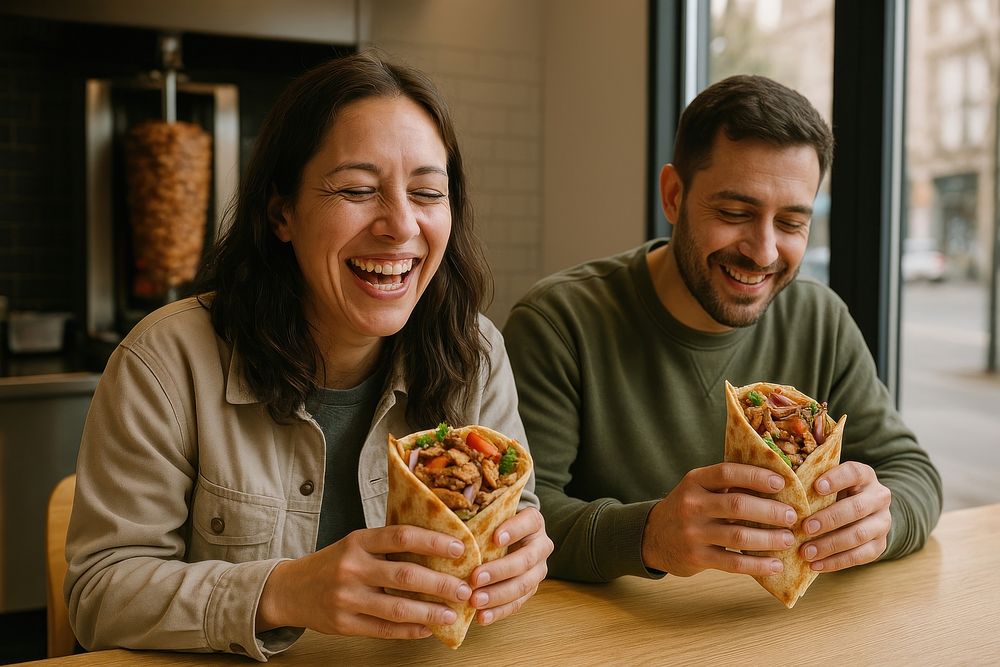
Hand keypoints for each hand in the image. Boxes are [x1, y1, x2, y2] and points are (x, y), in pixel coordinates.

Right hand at [256, 525, 472, 638]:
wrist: (290, 590)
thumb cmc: (334, 563)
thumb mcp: (356, 544)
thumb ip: (388, 546)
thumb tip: (438, 548)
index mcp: (359, 541)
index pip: (402, 536)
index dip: (433, 541)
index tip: (459, 547)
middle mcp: (352, 567)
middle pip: (405, 575)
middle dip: (440, 583)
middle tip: (464, 589)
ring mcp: (347, 598)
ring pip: (397, 607)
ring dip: (430, 612)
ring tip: (452, 614)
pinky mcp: (344, 624)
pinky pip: (384, 629)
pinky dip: (410, 630)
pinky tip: (428, 629)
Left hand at [467, 507, 551, 625]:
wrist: (512, 536)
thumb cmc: (496, 522)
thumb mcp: (494, 514)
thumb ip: (482, 515)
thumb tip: (458, 517)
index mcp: (534, 522)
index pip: (529, 522)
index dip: (514, 530)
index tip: (495, 538)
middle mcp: (541, 545)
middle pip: (525, 560)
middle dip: (500, 571)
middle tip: (475, 578)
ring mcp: (539, 569)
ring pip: (523, 585)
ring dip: (498, 595)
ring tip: (475, 601)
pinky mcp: (531, 589)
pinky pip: (518, 603)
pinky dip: (499, 611)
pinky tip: (482, 617)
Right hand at [641, 462, 798, 576]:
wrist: (653, 537)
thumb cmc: (688, 509)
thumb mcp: (698, 489)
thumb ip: (727, 485)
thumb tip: (776, 483)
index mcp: (694, 481)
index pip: (728, 473)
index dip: (756, 476)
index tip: (781, 483)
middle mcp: (691, 504)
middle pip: (737, 505)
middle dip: (770, 511)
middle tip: (792, 516)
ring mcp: (692, 533)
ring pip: (738, 536)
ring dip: (769, 539)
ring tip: (788, 539)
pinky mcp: (696, 558)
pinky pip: (733, 563)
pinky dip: (758, 565)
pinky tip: (775, 565)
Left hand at [799, 461, 891, 571]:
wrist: (864, 513)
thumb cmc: (835, 494)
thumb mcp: (829, 483)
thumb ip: (813, 484)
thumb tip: (782, 490)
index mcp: (865, 475)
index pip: (853, 472)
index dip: (836, 479)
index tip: (816, 487)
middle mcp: (879, 497)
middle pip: (856, 508)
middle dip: (829, 519)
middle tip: (805, 528)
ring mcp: (883, 522)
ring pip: (859, 534)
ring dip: (830, 545)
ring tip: (806, 552)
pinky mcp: (880, 544)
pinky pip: (860, 556)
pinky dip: (836, 562)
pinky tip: (816, 565)